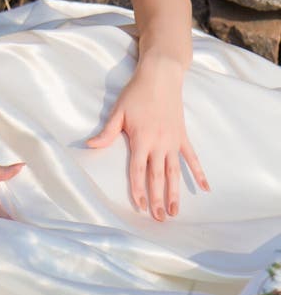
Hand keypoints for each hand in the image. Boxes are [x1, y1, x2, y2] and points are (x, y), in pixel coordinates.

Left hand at [85, 56, 209, 220]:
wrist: (161, 75)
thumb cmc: (136, 92)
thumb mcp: (118, 110)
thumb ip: (107, 132)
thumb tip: (89, 146)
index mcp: (141, 138)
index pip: (138, 169)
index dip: (138, 189)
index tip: (139, 205)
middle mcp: (159, 143)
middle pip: (158, 176)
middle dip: (157, 198)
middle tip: (160, 219)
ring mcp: (173, 140)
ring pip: (174, 172)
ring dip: (175, 193)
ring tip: (175, 211)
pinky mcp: (182, 135)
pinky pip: (192, 157)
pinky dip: (199, 172)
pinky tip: (205, 188)